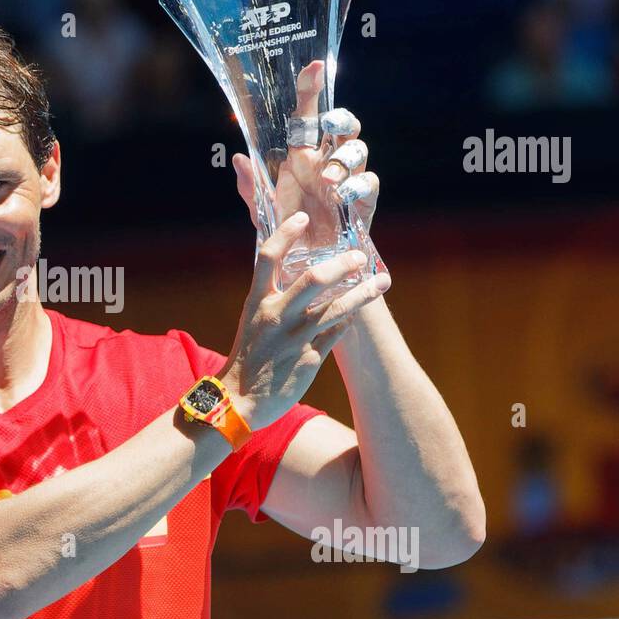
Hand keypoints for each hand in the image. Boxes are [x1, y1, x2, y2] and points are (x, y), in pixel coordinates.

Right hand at [218, 207, 390, 429]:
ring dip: (362, 293)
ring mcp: (294, 338)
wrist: (237, 401)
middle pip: (313, 279)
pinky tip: (359, 314)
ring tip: (382, 282)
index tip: (303, 217)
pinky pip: (336, 333)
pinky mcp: (309, 359)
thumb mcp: (252, 322)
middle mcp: (276, 316)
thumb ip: (271, 299)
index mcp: (257, 302)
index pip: (268, 257)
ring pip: (335, 308)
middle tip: (359, 256)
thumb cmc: (247, 359)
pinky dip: (349, 321)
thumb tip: (293, 275)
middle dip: (342, 264)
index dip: (286, 233)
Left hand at [228, 59, 379, 252]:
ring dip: (344, 159)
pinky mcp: (363, 202)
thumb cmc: (288, 232)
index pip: (309, 116)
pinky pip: (370, 182)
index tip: (313, 68)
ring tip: (327, 179)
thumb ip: (251, 187)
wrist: (307, 266)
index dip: (312, 89)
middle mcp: (327, 162)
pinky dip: (358, 185)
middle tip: (328, 127)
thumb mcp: (263, 212)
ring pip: (358, 150)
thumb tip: (238, 158)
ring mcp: (347, 180)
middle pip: (345, 125)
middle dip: (340, 119)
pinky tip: (343, 195)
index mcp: (302, 156)